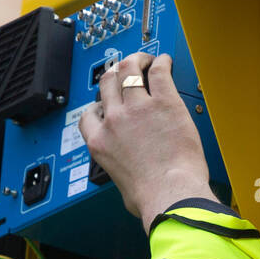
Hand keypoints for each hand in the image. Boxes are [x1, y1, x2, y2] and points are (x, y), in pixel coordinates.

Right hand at [78, 53, 214, 233]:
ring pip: (129, 69)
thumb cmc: (150, 197)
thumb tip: (128, 170)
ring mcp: (138, 108)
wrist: (170, 195)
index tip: (109, 102)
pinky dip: (161, 62)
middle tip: (128, 72)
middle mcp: (115, 121)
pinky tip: (165, 62)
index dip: (99, 103)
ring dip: (136, 61)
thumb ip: (119, 167)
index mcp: (100, 142)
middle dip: (116, 74)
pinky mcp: (164, 102)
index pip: (89, 113)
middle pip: (107, 82)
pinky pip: (159, 72)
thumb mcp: (120, 183)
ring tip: (146, 61)